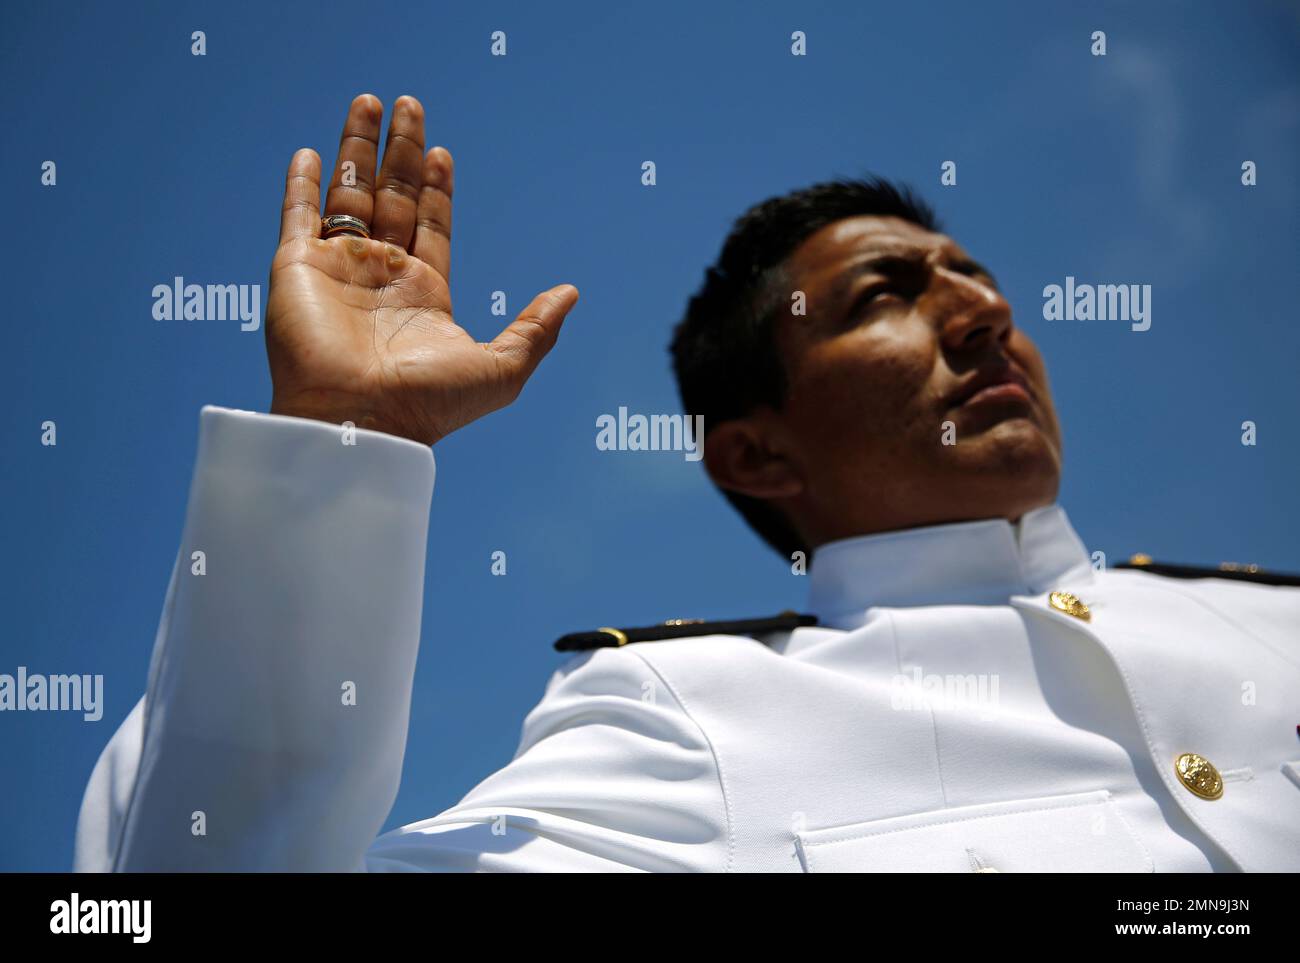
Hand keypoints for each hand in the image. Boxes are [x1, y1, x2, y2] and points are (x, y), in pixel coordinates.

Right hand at [266, 94, 578, 444]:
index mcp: (423, 294)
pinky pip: (299, 215)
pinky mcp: (297, 268)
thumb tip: (573, 293)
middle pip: (393, 198)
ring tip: (371, 101)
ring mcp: (337, 270)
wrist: (360, 422)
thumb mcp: (501, 369)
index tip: (444, 152)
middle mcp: (380, 277)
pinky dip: (303, 184)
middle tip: (411, 105)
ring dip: (359, 148)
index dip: (438, 189)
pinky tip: (312, 152)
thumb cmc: (429, 403)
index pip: (432, 226)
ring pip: (350, 194)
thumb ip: (536, 328)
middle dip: (402, 152)